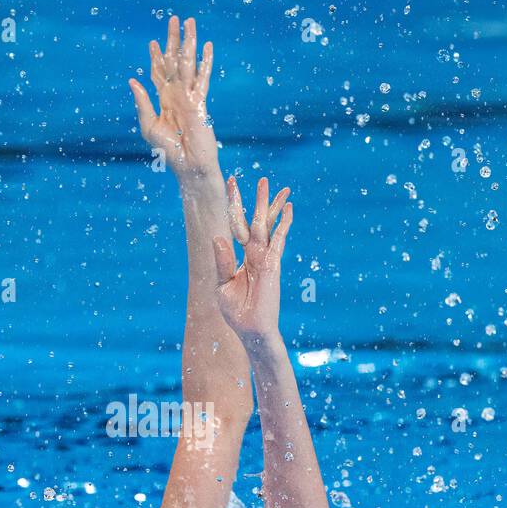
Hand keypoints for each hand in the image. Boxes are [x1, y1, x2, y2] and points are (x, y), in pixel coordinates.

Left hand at [129, 16, 217, 179]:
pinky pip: (201, 79)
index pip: (160, 74)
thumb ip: (142, 102)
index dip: (156, 58)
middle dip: (173, 41)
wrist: (188, 166)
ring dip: (189, 43)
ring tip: (189, 23)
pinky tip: (207, 47)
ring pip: (188, 64)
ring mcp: (189, 97)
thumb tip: (133, 80)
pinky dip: (205, 63)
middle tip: (174, 19)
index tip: (153, 42)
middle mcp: (177, 95)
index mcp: (164, 101)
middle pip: (174, 62)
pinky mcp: (199, 103)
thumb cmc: (168, 151)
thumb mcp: (149, 125)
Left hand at [212, 176, 292, 341]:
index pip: (237, 227)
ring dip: (271, 206)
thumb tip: (218, 237)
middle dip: (256, 200)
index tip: (232, 185)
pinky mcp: (272, 263)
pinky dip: (283, 224)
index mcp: (239, 258)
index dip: (235, 207)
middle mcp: (253, 254)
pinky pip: (279, 239)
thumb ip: (222, 261)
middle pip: (255, 221)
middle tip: (257, 179)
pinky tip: (288, 209)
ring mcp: (264, 257)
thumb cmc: (236, 311)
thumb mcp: (223, 285)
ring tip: (277, 186)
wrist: (251, 328)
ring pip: (267, 226)